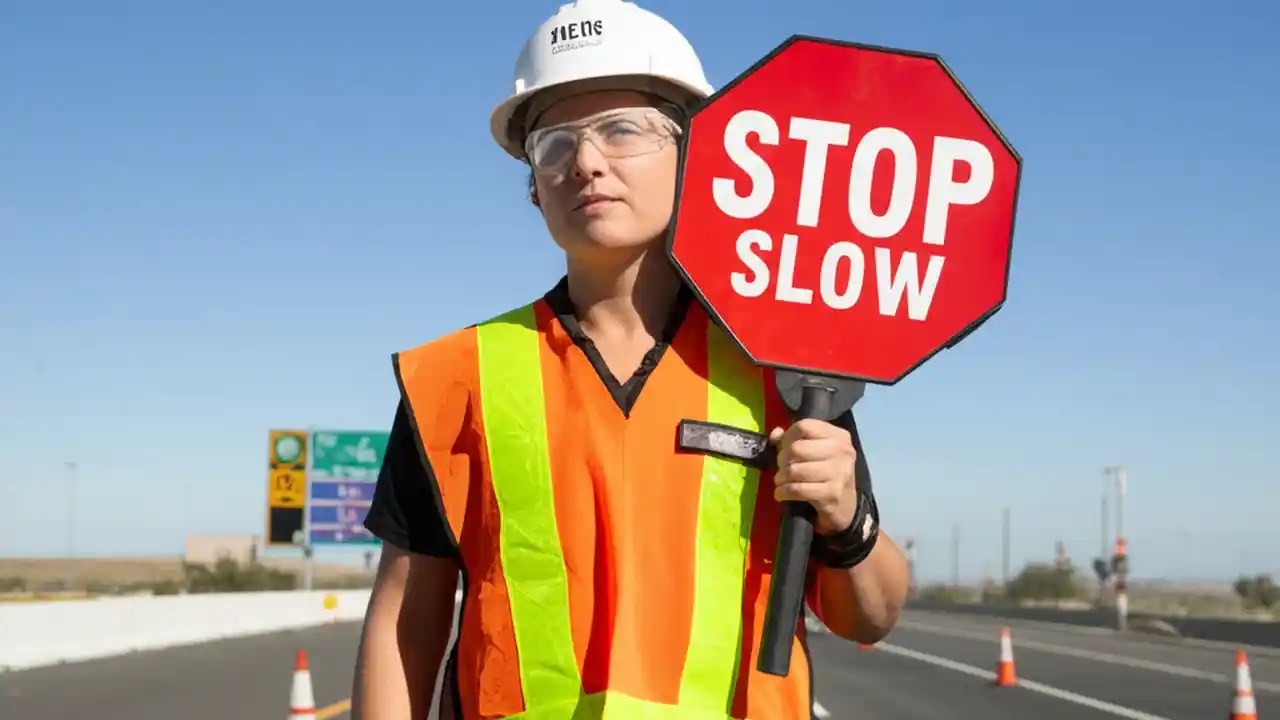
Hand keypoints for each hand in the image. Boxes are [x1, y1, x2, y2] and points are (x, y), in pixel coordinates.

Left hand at [769, 419, 858, 535]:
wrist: (845, 506)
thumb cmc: (826, 473)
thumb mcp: (815, 451)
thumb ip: (793, 439)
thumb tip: (775, 434)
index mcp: (838, 436)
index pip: (805, 426)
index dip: (788, 436)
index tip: (784, 448)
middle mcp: (842, 451)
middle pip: (797, 448)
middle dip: (782, 459)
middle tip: (782, 467)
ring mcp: (839, 473)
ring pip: (795, 470)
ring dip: (781, 477)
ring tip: (780, 481)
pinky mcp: (832, 494)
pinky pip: (797, 489)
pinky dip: (784, 492)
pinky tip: (781, 493)